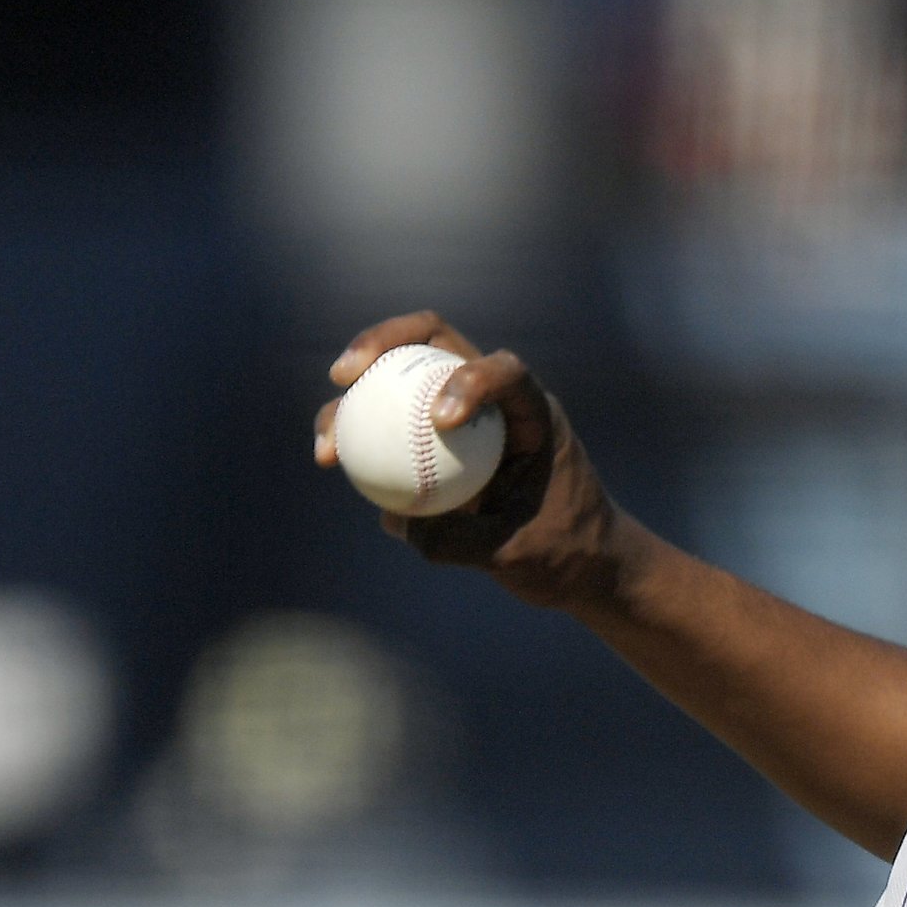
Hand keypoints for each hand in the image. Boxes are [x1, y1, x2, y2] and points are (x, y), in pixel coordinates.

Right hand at [316, 311, 630, 609]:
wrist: (580, 565)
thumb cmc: (564, 552)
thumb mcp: (518, 553)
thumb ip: (462, 538)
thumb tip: (396, 518)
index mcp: (534, 413)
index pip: (504, 370)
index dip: (469, 380)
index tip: (440, 421)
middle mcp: (494, 400)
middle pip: (432, 342)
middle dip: (380, 344)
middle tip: (343, 376)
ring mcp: (460, 416)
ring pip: (398, 380)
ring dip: (355, 399)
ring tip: (326, 445)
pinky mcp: (435, 441)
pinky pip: (390, 426)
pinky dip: (359, 435)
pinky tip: (331, 459)